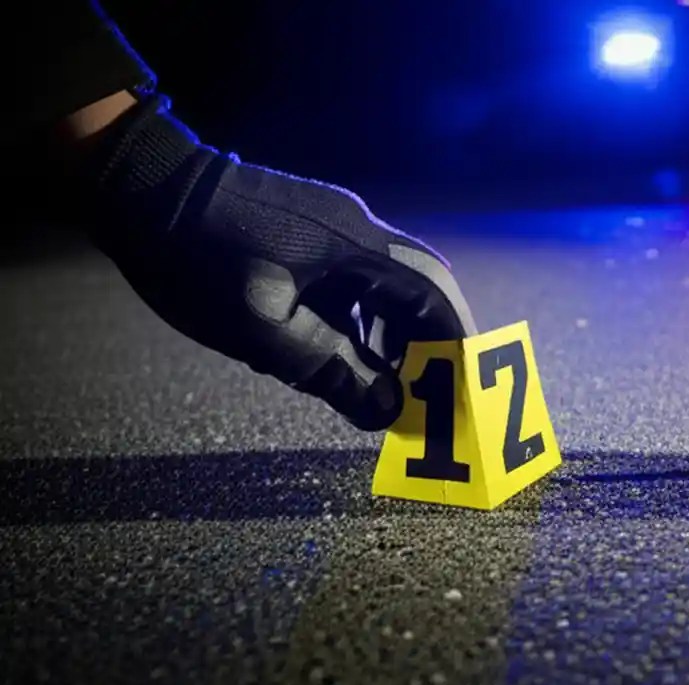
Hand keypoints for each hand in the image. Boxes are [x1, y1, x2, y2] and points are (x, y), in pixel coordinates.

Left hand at [84, 94, 476, 430]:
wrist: (140, 188)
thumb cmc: (197, 259)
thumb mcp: (262, 329)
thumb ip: (330, 370)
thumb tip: (388, 411)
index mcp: (356, 245)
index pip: (432, 295)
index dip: (455, 343)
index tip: (468, 388)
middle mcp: (357, 230)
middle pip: (420, 289)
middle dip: (432, 344)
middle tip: (436, 395)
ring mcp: (333, 229)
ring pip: (387, 287)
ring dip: (397, 335)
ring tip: (394, 384)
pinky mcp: (309, 235)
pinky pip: (356, 282)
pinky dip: (365, 321)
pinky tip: (350, 353)